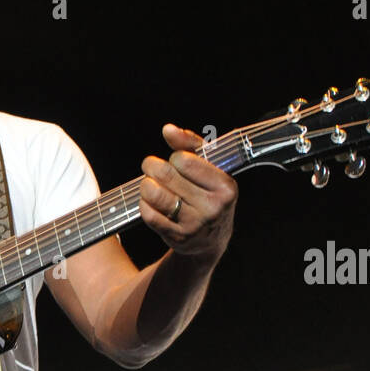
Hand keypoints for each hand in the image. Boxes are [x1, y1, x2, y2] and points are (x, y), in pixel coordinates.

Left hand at [139, 124, 237, 259]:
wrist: (211, 240)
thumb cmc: (208, 195)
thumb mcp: (210, 168)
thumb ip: (190, 145)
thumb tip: (168, 130)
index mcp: (225, 187)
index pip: (184, 160)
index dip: (174, 157)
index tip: (175, 161)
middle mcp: (212, 207)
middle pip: (166, 174)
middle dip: (152, 166)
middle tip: (150, 166)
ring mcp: (194, 224)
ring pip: (154, 193)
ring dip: (146, 185)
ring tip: (149, 184)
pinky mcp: (177, 237)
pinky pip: (149, 214)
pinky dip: (144, 204)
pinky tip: (150, 202)